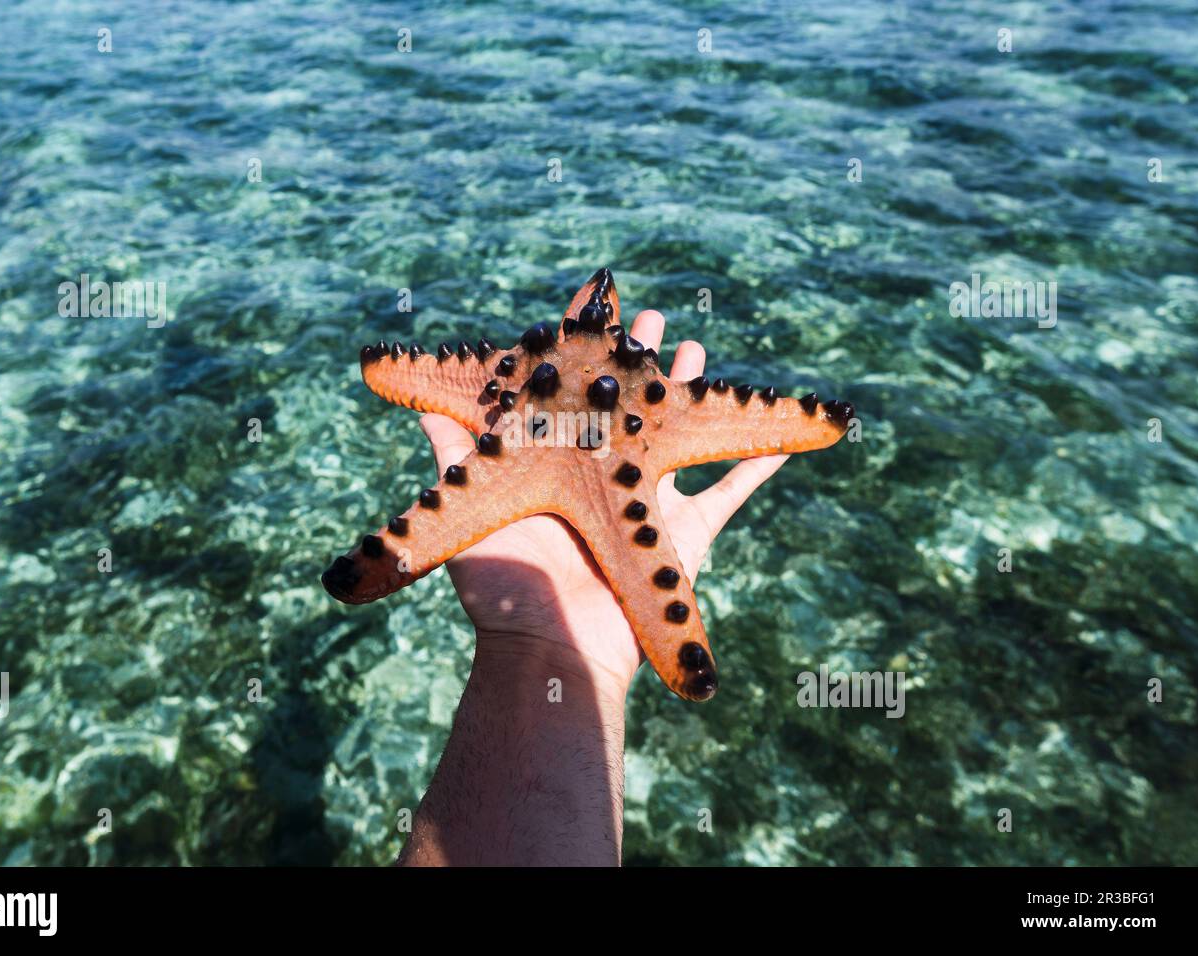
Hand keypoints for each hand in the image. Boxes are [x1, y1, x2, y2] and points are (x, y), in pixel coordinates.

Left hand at [418, 309, 789, 697]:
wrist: (547, 645)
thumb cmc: (503, 579)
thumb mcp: (468, 501)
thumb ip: (452, 449)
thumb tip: (419, 401)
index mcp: (561, 466)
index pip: (573, 392)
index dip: (582, 349)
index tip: (591, 301)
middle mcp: (605, 478)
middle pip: (630, 405)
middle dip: (642, 359)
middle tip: (653, 316)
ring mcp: (649, 504)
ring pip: (681, 435)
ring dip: (693, 393)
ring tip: (699, 348)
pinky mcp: (687, 536)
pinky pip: (733, 496)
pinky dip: (759, 469)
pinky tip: (779, 441)